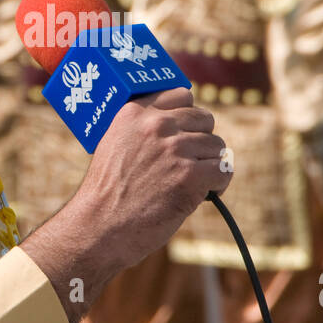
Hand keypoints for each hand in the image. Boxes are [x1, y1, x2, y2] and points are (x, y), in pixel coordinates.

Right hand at [23, 87, 228, 322]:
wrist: (98, 227)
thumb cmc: (107, 193)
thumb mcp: (114, 144)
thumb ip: (142, 130)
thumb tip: (179, 129)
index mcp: (135, 113)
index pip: (182, 95)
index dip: (189, 117)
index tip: (186, 134)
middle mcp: (157, 125)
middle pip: (205, 120)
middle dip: (202, 142)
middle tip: (192, 163)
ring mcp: (175, 149)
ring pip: (217, 147)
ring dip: (210, 165)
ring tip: (196, 183)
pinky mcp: (190, 176)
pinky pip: (223, 170)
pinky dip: (219, 184)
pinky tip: (205, 194)